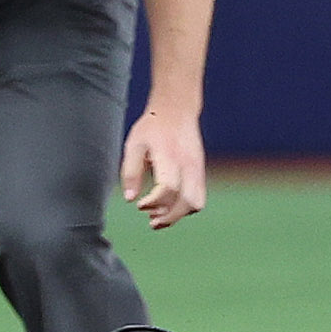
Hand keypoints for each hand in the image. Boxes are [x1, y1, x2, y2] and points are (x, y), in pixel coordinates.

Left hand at [119, 107, 206, 228]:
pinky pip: (198, 198)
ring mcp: (198, 169)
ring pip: (196, 203)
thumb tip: (130, 199)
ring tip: (158, 217)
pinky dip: (184, 208)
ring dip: (178, 216)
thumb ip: (130, 172)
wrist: (177, 111)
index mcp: (170, 156)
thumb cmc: (152, 128)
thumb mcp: (134, 145)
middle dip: (169, 217)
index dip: (154, 202)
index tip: (140, 205)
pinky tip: (168, 207)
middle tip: (150, 220)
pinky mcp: (200, 173)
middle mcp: (188, 165)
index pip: (169, 188)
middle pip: (187, 202)